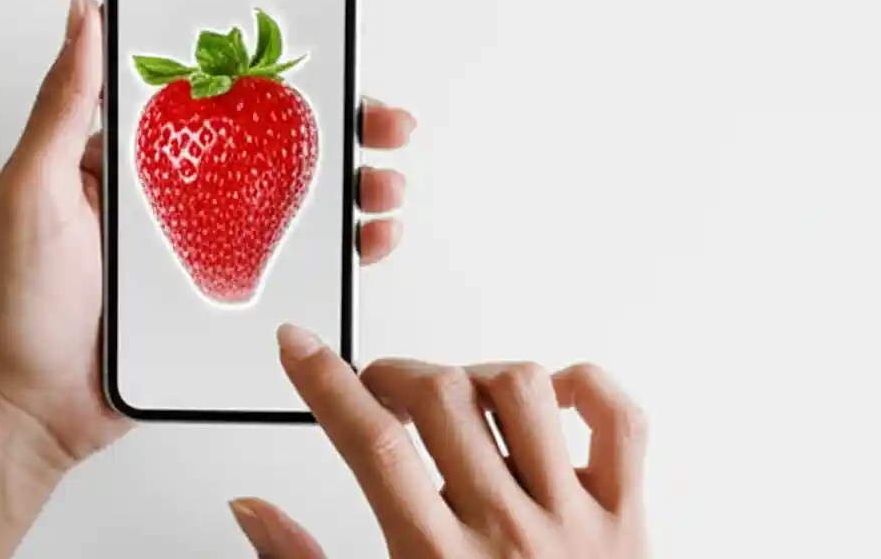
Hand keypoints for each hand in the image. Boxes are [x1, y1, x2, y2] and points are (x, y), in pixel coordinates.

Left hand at [0, 0, 418, 471]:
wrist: (35, 406)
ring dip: (353, 185)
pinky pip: (294, 261)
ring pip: (296, 200)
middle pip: (274, 142)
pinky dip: (339, 249)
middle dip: (338, 128)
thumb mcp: (34, 186)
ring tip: (386, 186)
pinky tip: (366, 243)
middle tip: (382, 124)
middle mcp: (179, 191)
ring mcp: (207, 242)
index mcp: (136, 154)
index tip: (325, 58)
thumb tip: (86, 9)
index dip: (277, 74)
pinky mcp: (225, 291)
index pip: (219, 95)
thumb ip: (66, 100)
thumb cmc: (21, 299)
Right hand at [229, 327, 648, 557]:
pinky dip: (583, 385)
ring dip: (473, 375)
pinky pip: (619, 420)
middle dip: (394, 373)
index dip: (323, 380)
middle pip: (440, 399)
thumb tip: (252, 510)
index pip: (369, 441)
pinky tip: (546, 398)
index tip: (299, 346)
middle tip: (379, 388)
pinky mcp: (629, 520)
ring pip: (521, 389)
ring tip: (455, 398)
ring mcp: (575, 521)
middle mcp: (507, 534)